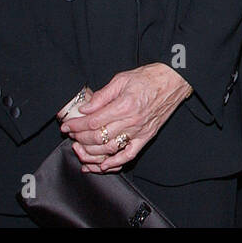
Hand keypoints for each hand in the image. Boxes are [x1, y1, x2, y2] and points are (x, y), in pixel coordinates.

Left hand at [60, 64, 191, 171]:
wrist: (174, 80)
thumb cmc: (149, 77)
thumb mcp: (122, 79)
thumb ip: (102, 95)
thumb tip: (85, 108)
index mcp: (124, 105)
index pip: (93, 122)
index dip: (76, 126)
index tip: (67, 126)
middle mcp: (132, 121)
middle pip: (98, 137)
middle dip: (80, 139)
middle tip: (71, 136)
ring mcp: (140, 131)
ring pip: (109, 149)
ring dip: (91, 152)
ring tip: (80, 148)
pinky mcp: (146, 137)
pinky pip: (129, 155)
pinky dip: (115, 163)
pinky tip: (103, 165)